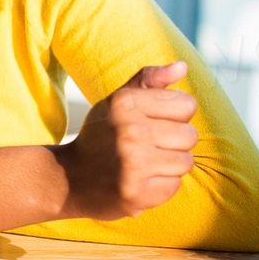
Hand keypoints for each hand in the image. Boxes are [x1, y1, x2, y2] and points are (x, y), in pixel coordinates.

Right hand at [56, 61, 197, 220]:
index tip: (153, 123)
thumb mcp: (118, 102)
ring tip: (143, 164)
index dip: (174, 115)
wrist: (68, 179)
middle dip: (173, 142)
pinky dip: (160, 185)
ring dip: (168, 165)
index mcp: (125, 103)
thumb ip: (149, 81)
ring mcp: (132, 163)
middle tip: (146, 147)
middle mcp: (129, 131)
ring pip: (185, 161)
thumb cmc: (101, 136)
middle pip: (190, 135)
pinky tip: (139, 181)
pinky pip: (174, 185)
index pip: (186, 104)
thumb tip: (182, 66)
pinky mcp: (136, 193)